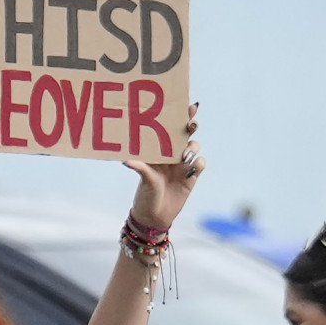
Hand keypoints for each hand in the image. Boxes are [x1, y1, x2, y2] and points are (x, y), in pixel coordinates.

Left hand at [125, 102, 204, 230]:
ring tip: (185, 155)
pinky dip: (198, 163)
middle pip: (186, 134)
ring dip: (192, 147)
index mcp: (159, 149)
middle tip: (191, 124)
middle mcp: (172, 154)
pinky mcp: (191, 177)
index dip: (180, 116)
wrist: (155, 217)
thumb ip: (140, 168)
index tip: (186, 107)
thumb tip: (126, 160)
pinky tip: (193, 167)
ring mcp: (182, 165)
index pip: (170, 128)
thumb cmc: (145, 196)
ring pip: (194, 147)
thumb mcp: (143, 180)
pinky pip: (199, 165)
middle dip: (191, 125)